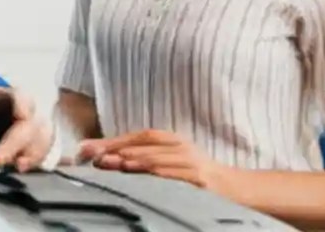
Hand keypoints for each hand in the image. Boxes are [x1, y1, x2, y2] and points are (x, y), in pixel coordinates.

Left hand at [0, 86, 53, 171]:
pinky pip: (42, 151)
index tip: (21, 114)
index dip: (23, 106)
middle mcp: (30, 113)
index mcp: (14, 96)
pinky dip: (35, 160)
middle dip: (16, 143)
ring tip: (18, 166)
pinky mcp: (35, 145)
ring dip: (33, 154)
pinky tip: (22, 167)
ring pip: (43, 139)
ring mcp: (35, 129)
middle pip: (30, 126)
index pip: (22, 98)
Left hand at [77, 129, 227, 190]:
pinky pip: (176, 175)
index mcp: (172, 141)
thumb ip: (145, 158)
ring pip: (157, 158)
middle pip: (144, 144)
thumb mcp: (173, 161)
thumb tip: (108, 159)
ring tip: (113, 163)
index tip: (87, 147)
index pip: (138, 136)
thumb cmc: (198, 176)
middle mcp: (180, 147)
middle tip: (93, 155)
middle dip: (116, 149)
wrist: (237, 188)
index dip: (112, 140)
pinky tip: (144, 174)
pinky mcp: (200, 179)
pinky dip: (158, 173)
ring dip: (133, 160)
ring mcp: (191, 162)